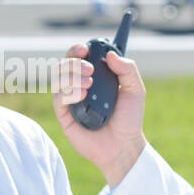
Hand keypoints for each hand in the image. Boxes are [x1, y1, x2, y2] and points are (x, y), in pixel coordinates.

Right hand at [51, 43, 146, 187]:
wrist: (123, 145)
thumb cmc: (129, 119)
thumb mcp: (135, 90)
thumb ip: (127, 69)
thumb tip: (110, 54)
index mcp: (94, 78)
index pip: (78, 58)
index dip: (77, 50)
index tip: (85, 48)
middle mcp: (78, 87)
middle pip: (64, 65)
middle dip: (73, 62)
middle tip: (89, 68)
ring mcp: (70, 101)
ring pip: (58, 79)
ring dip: (71, 76)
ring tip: (89, 83)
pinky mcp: (64, 116)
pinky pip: (57, 99)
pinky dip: (67, 93)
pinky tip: (82, 95)